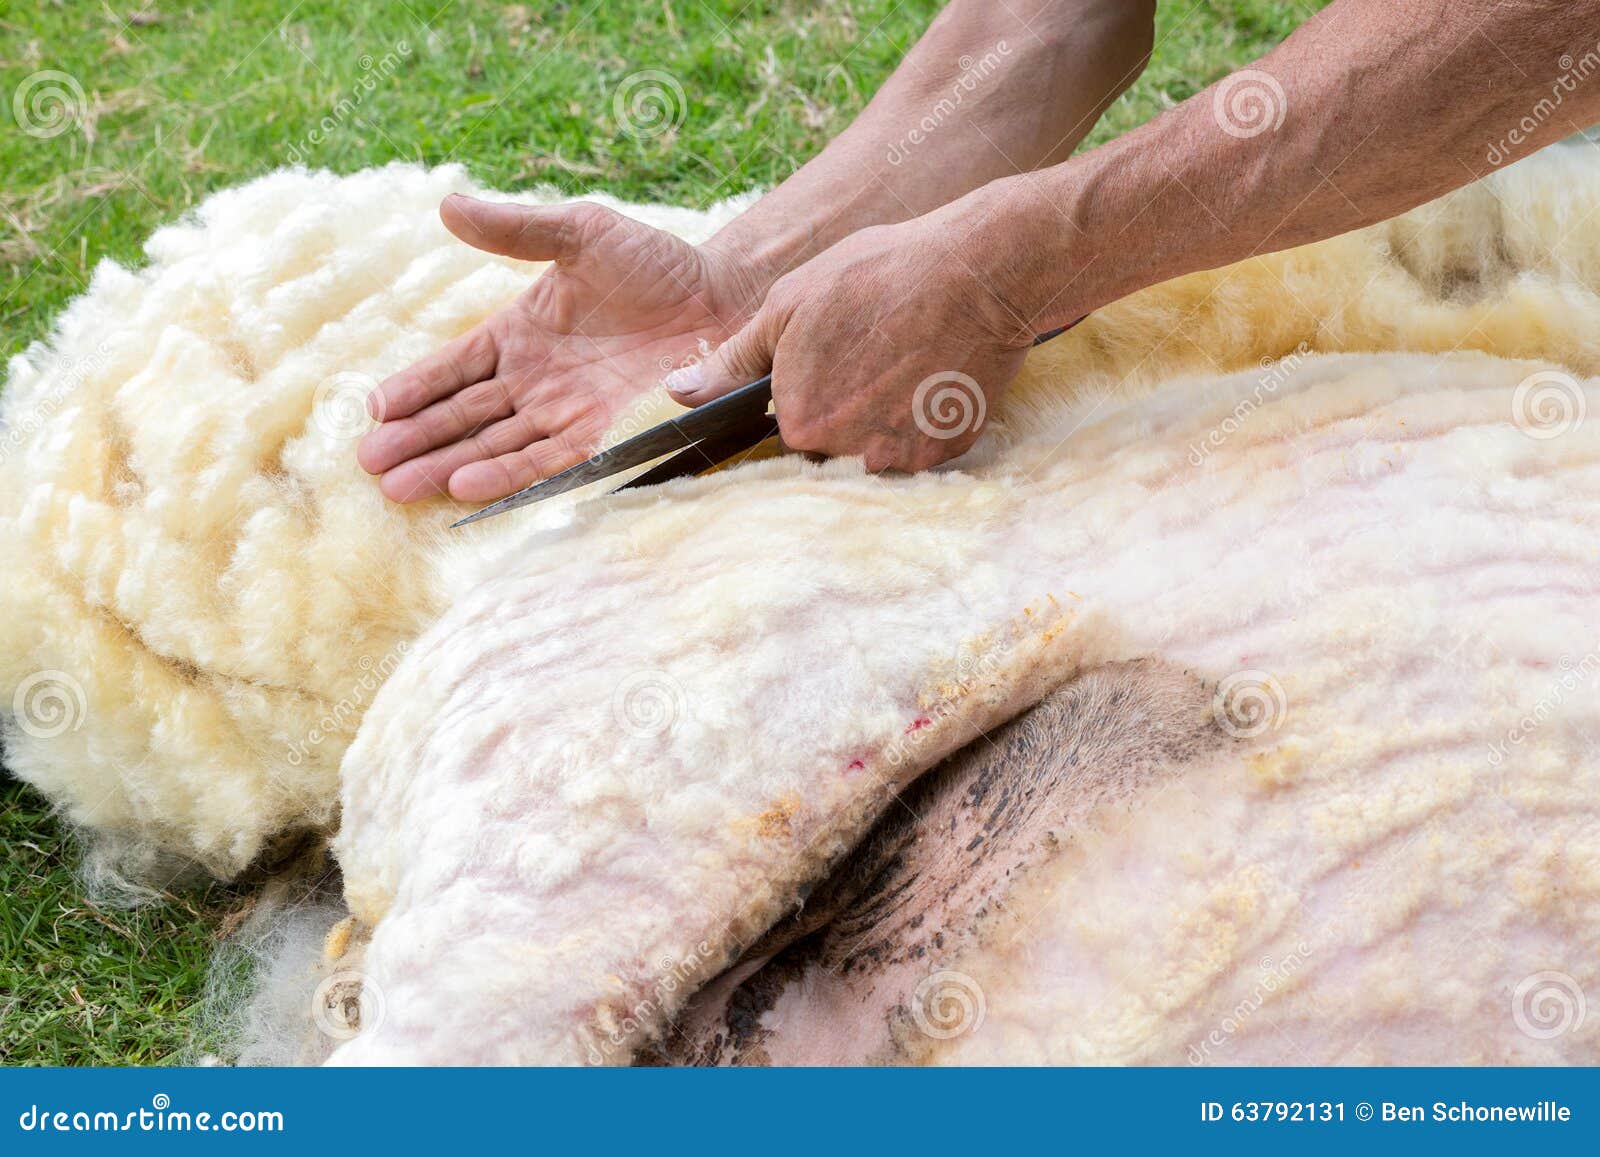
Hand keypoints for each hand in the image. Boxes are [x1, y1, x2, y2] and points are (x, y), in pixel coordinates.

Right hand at [358, 195, 765, 502]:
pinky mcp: (600, 432)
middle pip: (463, 415)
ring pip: (492, 444)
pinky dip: (506, 474)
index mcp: (518, 333)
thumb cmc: (651, 260)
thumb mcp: (579, 232)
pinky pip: (544, 459)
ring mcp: (564, 410)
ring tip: (399, 487)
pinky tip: (465, 489)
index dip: (415, 388)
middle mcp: (533, 379)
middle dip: (417, 440)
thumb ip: (516, 229)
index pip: (453, 367)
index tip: (375, 409)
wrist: (719, 297)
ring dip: (447, 465)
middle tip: (370, 466)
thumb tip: (448, 205)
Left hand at [663, 213, 1033, 472]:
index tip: (836, 362)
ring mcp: (899, 457)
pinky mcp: (944, 454)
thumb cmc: (877, 276)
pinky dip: (923, 421)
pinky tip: (931, 376)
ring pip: (876, 452)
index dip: (810, 393)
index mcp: (799, 421)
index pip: (790, 431)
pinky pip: (921, 449)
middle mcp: (846, 452)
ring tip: (904, 364)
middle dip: (847, 411)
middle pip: (833, 448)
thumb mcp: (789, 305)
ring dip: (885, 419)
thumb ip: (733, 360)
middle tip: (875, 357)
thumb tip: (677, 393)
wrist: (977, 271)